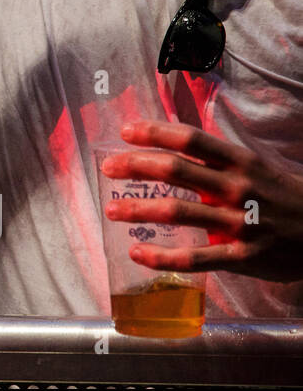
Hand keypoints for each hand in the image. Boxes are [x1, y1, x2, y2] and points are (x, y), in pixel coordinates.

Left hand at [102, 120, 302, 282]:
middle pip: (177, 170)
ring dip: (138, 209)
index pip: (190, 139)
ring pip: (178, 212)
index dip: (155, 132)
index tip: (125, 132)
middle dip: (136, 166)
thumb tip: (168, 148)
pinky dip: (161, 257)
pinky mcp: (241, 256)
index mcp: (240, 162)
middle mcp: (237, 188)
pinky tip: (137, 253)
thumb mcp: (255, 169)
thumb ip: (217, 162)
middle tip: (108, 168)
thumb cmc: (283, 197)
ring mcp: (239, 223)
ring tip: (112, 210)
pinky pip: (194, 259)